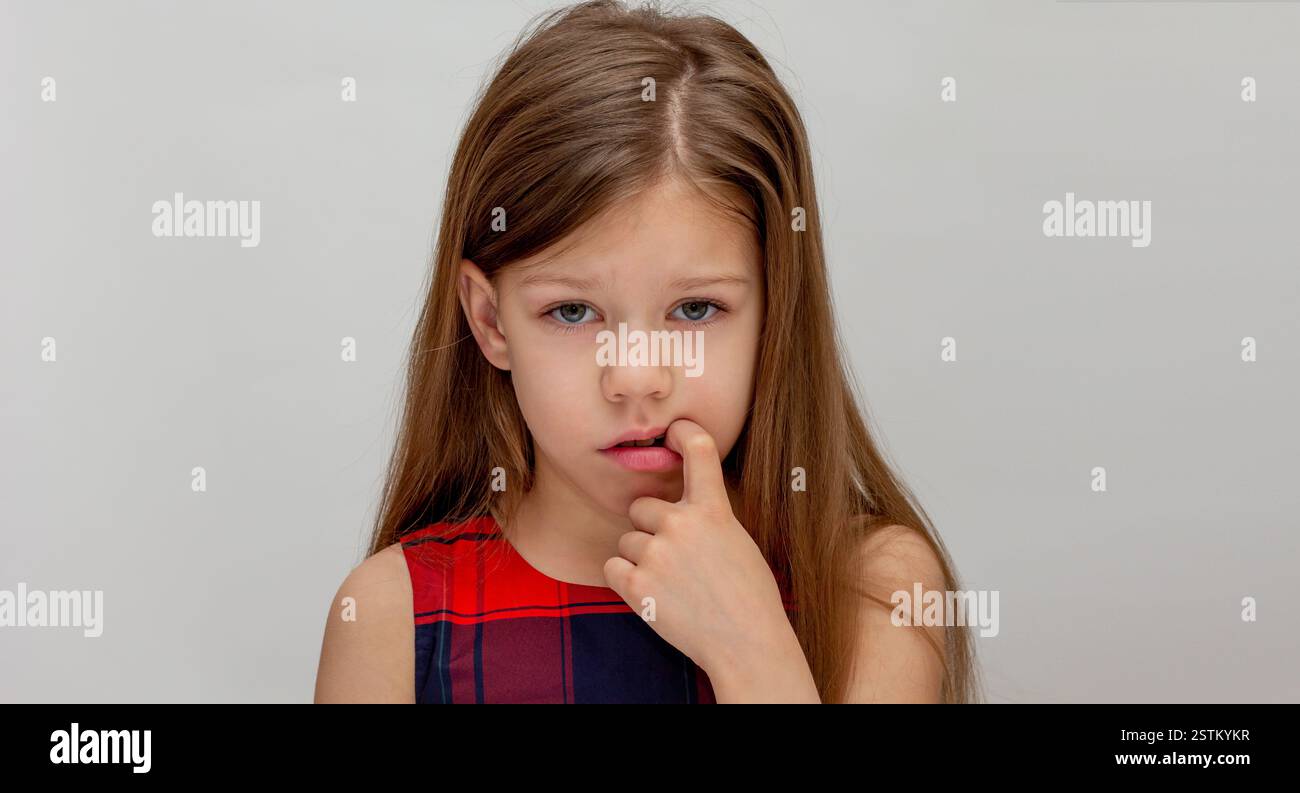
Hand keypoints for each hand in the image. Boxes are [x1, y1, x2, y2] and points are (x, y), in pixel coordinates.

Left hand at [602, 419, 795, 678]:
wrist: (746, 643)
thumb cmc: (749, 596)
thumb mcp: (738, 542)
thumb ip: (707, 518)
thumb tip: (679, 506)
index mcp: (714, 511)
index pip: (699, 453)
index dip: (684, 434)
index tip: (676, 430)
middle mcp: (682, 525)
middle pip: (642, 506)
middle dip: (650, 527)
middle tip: (675, 558)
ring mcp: (657, 554)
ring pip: (628, 540)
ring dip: (640, 559)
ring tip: (672, 584)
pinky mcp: (637, 585)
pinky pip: (612, 567)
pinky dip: (626, 580)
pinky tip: (652, 594)